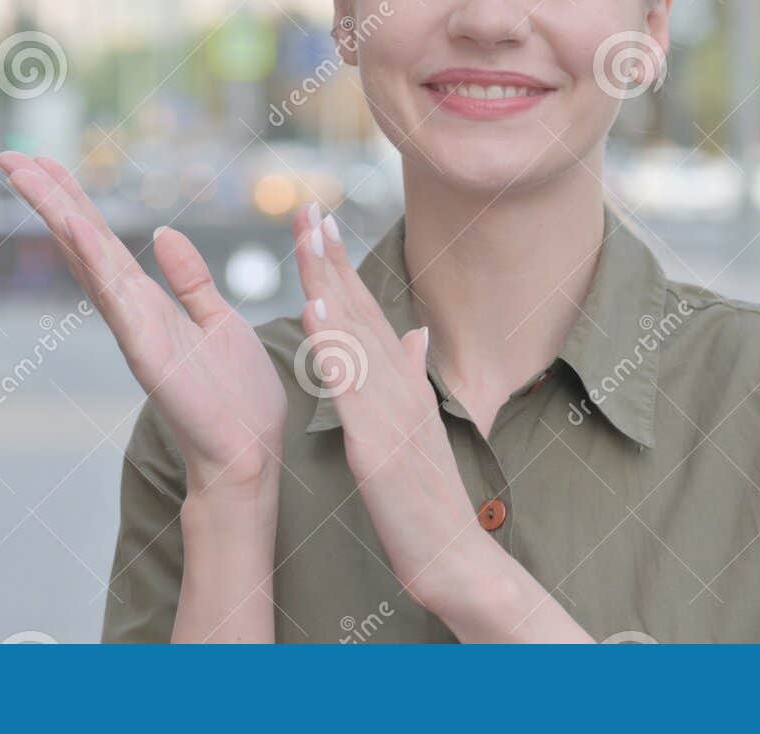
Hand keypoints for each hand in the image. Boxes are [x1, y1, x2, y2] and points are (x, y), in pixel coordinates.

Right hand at [0, 152, 286, 495]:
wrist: (250, 454)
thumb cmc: (238, 398)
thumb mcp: (219, 322)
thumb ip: (191, 281)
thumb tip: (165, 233)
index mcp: (149, 304)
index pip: (103, 243)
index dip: (73, 202)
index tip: (45, 164)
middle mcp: (132, 313)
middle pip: (83, 243)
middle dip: (49, 198)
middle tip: (10, 154)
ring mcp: (134, 330)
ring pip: (89, 260)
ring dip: (58, 214)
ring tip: (25, 172)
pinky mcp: (147, 349)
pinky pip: (116, 296)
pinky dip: (93, 259)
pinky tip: (72, 224)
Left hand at [289, 202, 490, 609]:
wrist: (453, 554)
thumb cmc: (427, 497)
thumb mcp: (420, 428)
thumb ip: (412, 378)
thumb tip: (417, 333)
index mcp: (401, 382)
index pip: (367, 311)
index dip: (341, 265)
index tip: (320, 221)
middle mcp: (398, 384)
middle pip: (358, 308)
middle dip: (329, 256)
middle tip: (307, 205)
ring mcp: (389, 409)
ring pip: (353, 334)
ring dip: (329, 281)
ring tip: (306, 236)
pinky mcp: (376, 440)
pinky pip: (349, 385)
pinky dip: (332, 344)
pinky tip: (314, 309)